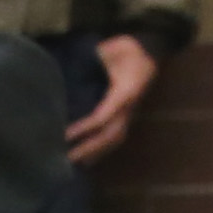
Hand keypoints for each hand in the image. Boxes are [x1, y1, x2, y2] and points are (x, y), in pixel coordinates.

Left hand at [64, 32, 159, 165]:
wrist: (146, 49)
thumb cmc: (126, 49)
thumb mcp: (110, 50)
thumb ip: (95, 62)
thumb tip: (74, 75)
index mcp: (124, 93)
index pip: (103, 116)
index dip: (85, 128)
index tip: (66, 135)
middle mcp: (127, 107)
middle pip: (110, 135)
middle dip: (89, 148)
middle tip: (67, 158)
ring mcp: (128, 112)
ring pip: (114, 139)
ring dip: (96, 153)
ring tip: (77, 163)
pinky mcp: (125, 114)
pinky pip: (115, 135)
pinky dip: (102, 148)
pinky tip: (89, 158)